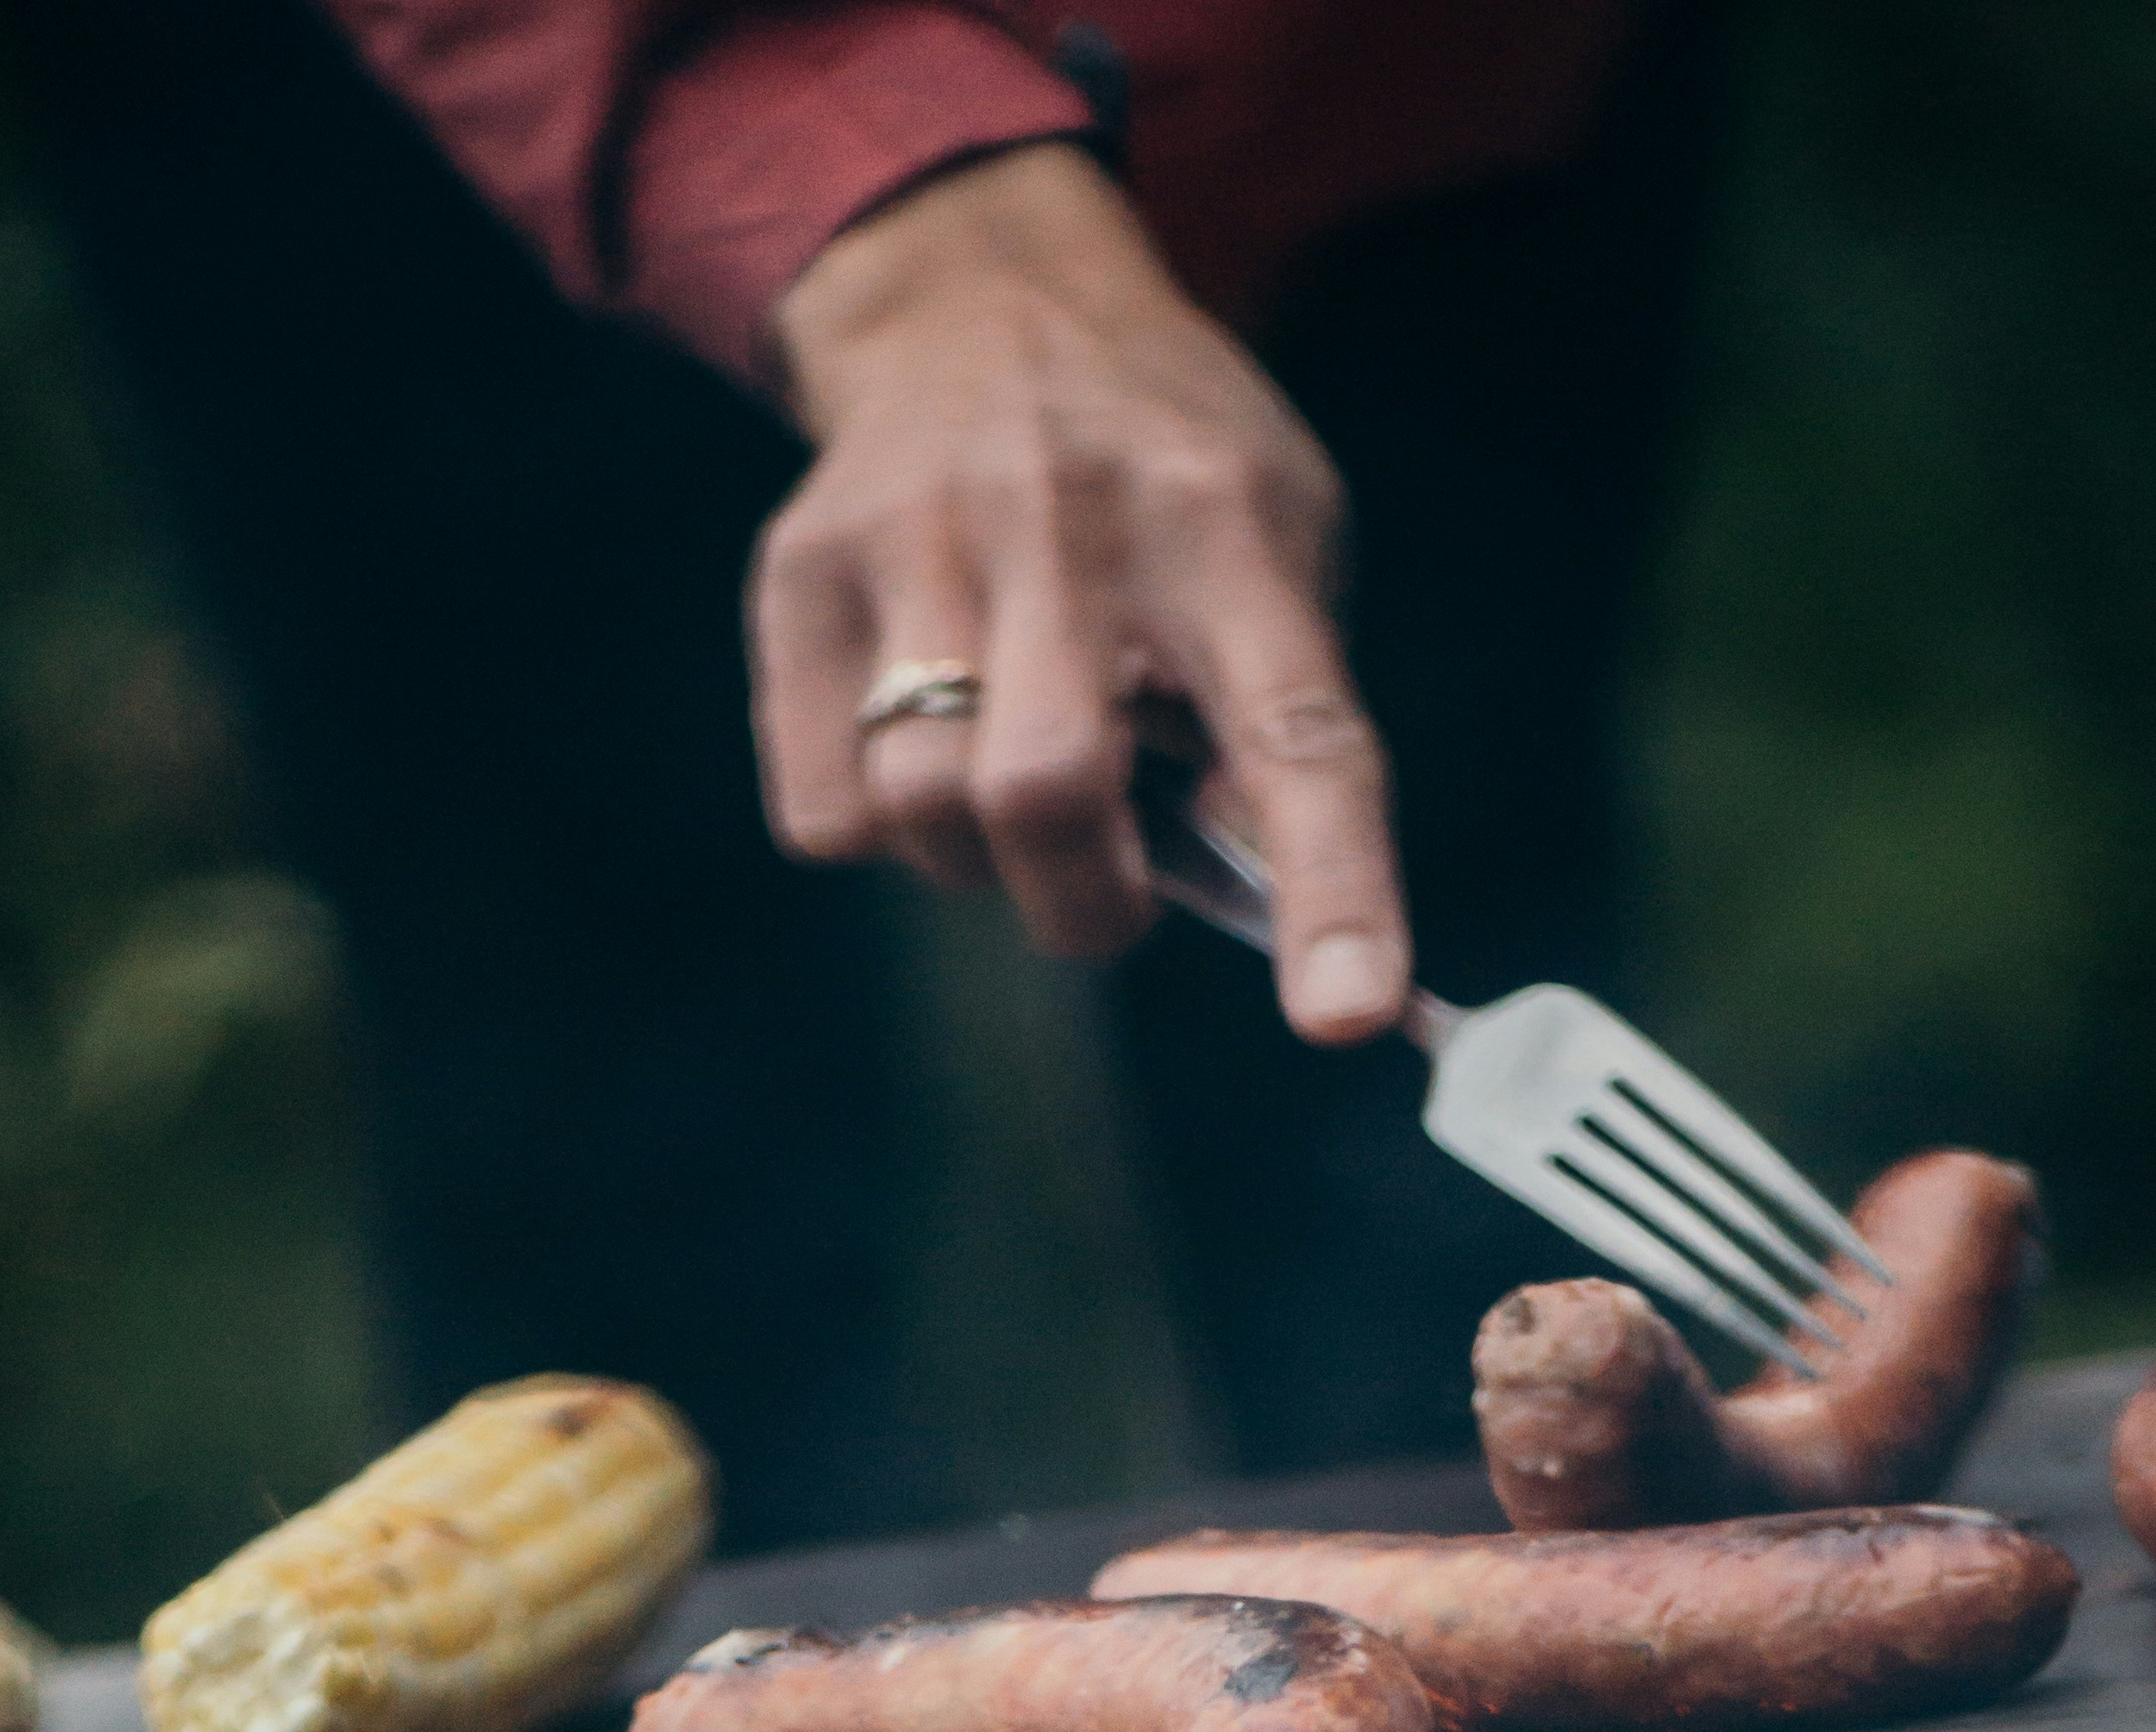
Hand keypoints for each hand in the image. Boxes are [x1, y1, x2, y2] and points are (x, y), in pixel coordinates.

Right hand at [755, 144, 1411, 1043]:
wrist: (976, 289)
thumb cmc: (1157, 469)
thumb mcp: (1275, 544)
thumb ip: (1281, 716)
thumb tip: (1258, 900)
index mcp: (1227, 530)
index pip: (1297, 735)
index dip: (1333, 889)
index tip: (1351, 1018)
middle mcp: (1069, 516)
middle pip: (1047, 789)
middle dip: (1084, 899)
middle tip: (1107, 884)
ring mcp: (920, 533)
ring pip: (923, 810)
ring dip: (976, 863)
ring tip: (1002, 782)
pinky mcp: (804, 572)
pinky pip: (827, 812)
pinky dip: (877, 831)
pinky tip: (917, 745)